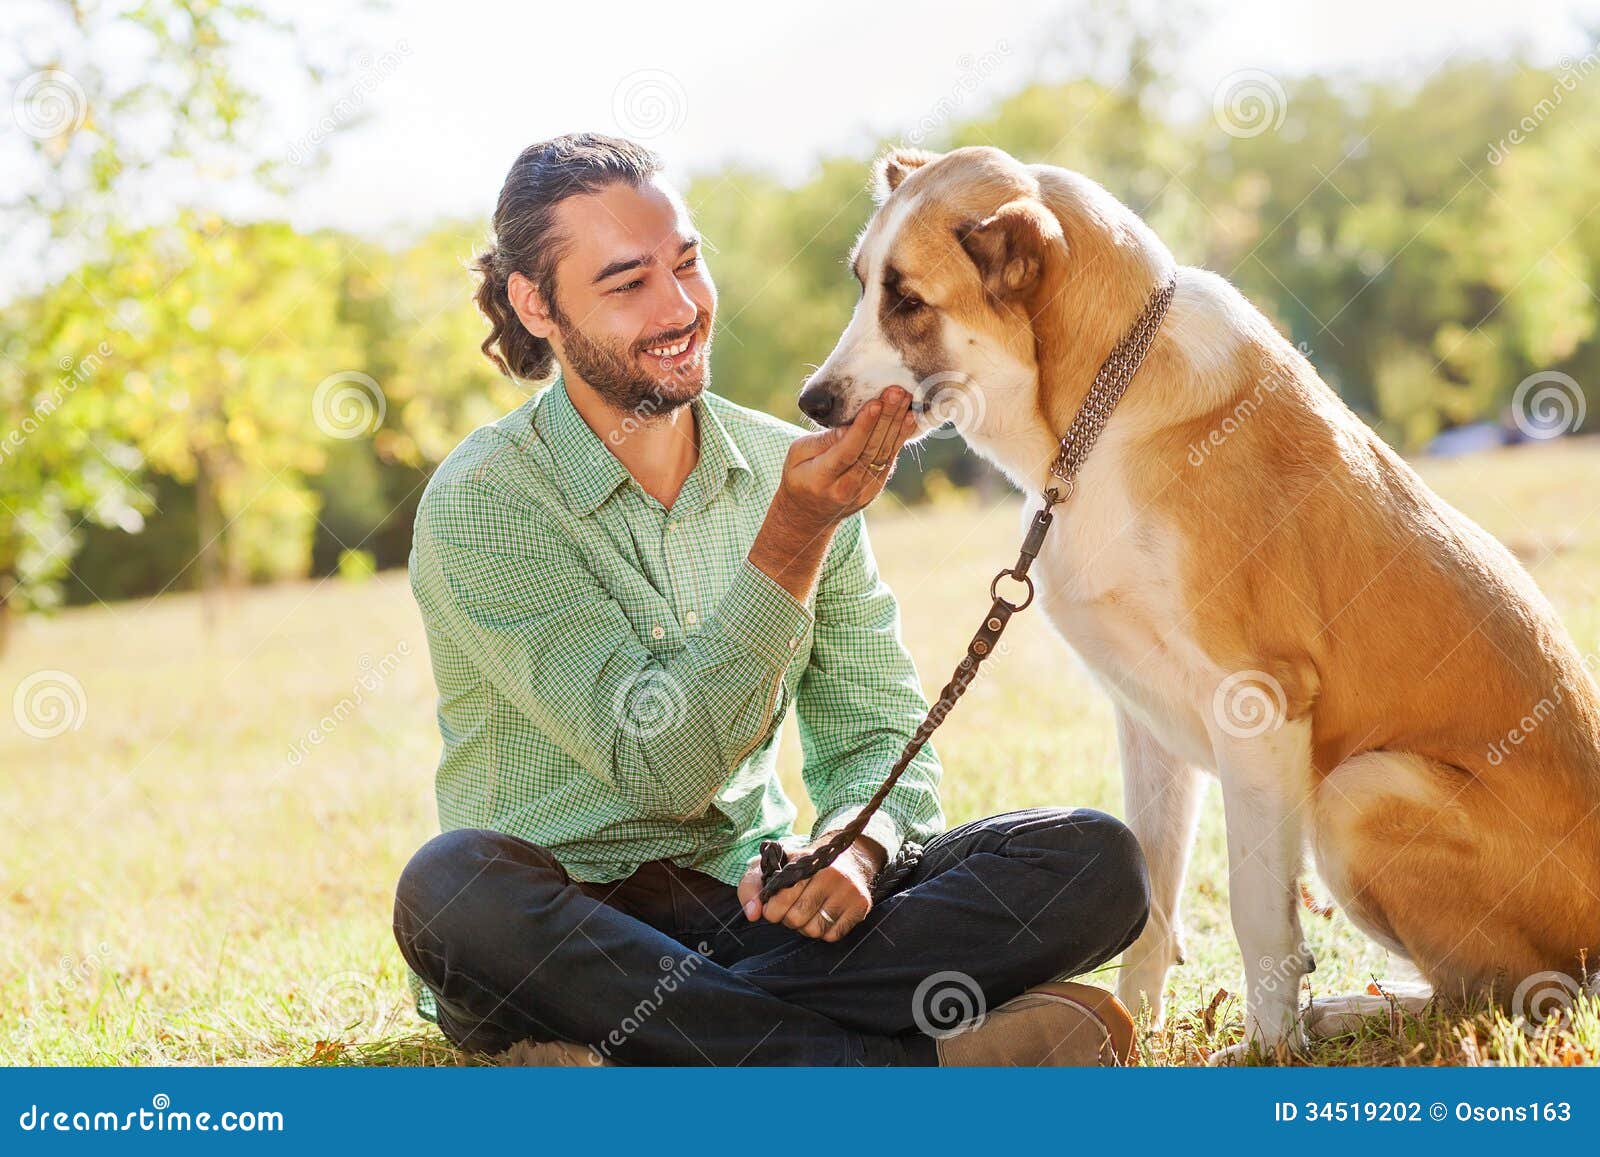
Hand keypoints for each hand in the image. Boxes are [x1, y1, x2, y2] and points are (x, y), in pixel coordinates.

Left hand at [736, 834, 885, 942]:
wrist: (846, 857)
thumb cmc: (801, 867)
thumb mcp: (772, 867)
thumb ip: (751, 887)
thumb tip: (753, 914)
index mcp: (805, 862)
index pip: (782, 898)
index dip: (772, 910)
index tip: (773, 908)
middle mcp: (830, 874)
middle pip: (797, 918)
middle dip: (788, 920)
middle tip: (792, 910)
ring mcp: (848, 889)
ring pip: (815, 930)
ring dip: (806, 928)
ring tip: (808, 913)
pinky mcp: (862, 905)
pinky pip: (833, 935)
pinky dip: (824, 932)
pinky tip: (824, 917)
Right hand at [774, 386, 916, 535]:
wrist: (808, 514)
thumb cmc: (800, 475)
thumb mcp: (797, 455)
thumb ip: (822, 441)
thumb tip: (847, 427)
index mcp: (821, 479)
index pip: (847, 451)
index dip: (863, 427)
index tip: (875, 404)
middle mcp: (845, 488)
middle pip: (870, 451)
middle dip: (886, 419)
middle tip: (897, 392)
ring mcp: (863, 492)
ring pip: (884, 455)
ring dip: (898, 425)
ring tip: (906, 399)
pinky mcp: (875, 489)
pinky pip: (889, 460)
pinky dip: (900, 438)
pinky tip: (909, 418)